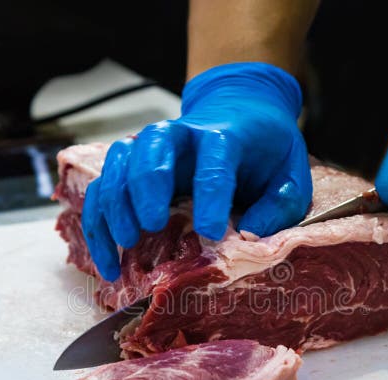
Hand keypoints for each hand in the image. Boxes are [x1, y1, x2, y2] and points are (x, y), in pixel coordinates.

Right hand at [83, 62, 311, 280]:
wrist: (241, 112)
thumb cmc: (265, 148)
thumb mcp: (289, 172)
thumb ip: (280, 203)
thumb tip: (249, 234)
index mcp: (224, 135)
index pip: (214, 162)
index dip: (211, 197)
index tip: (211, 231)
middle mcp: (180, 135)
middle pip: (152, 148)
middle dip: (146, 187)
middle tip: (150, 225)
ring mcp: (149, 149)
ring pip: (118, 164)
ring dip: (116, 204)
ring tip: (126, 243)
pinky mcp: (131, 167)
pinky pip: (103, 189)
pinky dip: (98, 223)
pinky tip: (107, 259)